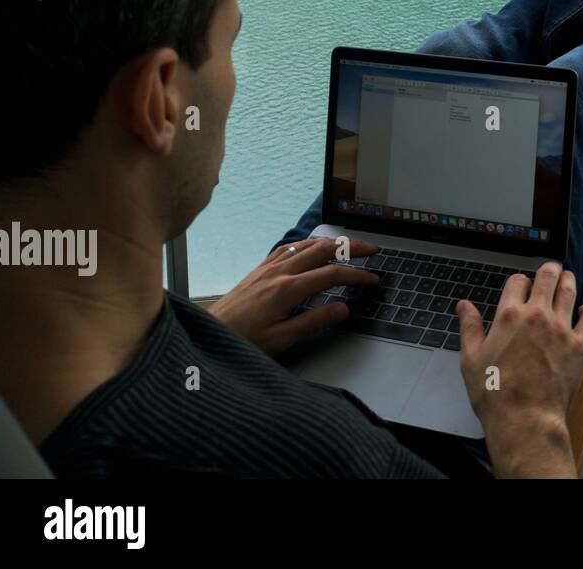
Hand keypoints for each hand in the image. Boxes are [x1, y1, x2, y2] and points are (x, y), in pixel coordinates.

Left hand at [209, 237, 379, 355]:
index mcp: (288, 289)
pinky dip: (308, 243)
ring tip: (349, 245)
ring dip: (332, 241)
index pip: (332, 274)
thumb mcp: (281, 339)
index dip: (357, 275)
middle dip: (351, 247)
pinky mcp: (260, 269)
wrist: (208, 333)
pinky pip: (289, 247)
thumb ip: (314, 321)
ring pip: (307, 244)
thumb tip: (343, 309)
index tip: (373, 279)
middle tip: (372, 250)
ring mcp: (269, 267)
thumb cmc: (243, 340)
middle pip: (323, 250)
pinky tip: (312, 246)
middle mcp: (280, 272)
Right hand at [458, 262, 582, 478]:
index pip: (518, 281)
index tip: (521, 286)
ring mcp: (562, 328)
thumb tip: (464, 305)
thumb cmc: (494, 393)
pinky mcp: (580, 345)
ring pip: (570, 291)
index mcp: (509, 315)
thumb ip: (470, 327)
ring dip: (568, 281)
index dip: (519, 281)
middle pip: (548, 276)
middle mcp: (537, 315)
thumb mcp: (471, 359)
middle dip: (549, 270)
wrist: (525, 418)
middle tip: (551, 270)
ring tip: (567, 279)